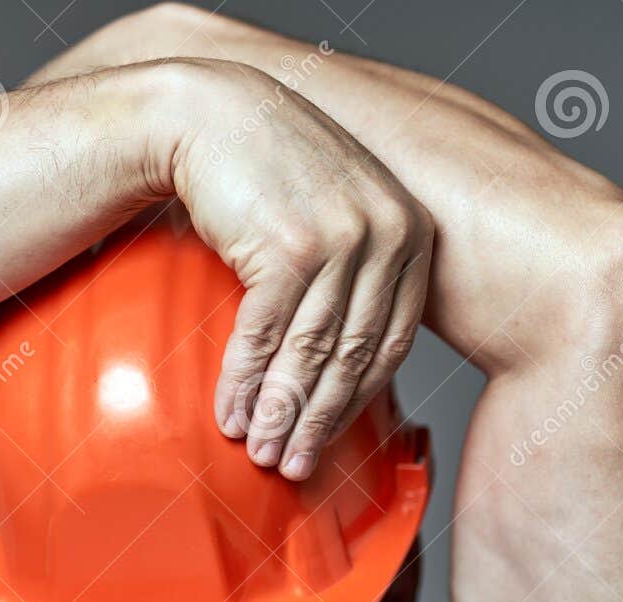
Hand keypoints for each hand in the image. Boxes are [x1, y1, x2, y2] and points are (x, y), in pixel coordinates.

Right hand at [159, 60, 432, 478]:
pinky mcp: (293, 246)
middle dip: (318, 420)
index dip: (354, 403)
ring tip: (259, 451)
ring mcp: (344, 238)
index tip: (326, 441)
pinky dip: (244, 382)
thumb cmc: (268, 171)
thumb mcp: (333, 216)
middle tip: (291, 465)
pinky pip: (266, 334)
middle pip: (353, 355)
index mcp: (411, 231)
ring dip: (280, 412)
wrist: (210, 114)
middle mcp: (389, 233)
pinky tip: (227, 413)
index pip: (389, 342)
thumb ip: (354, 274)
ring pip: (311, 352)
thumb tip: (342, 361)